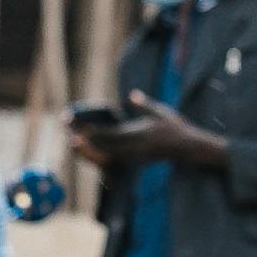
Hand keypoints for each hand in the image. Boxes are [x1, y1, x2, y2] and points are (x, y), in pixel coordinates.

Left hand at [74, 93, 225, 171]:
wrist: (188, 148)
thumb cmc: (176, 128)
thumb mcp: (161, 112)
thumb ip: (144, 104)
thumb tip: (130, 95)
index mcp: (137, 132)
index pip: (107, 131)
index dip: (89, 128)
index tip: (77, 123)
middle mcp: (133, 145)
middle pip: (102, 143)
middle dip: (84, 137)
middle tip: (68, 131)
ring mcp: (134, 155)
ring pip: (105, 154)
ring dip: (88, 149)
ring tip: (73, 144)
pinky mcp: (136, 161)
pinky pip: (113, 159)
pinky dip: (99, 156)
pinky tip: (91, 153)